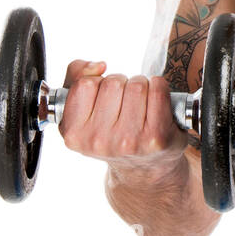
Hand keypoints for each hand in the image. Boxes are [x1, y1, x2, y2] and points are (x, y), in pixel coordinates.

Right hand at [57, 59, 187, 172]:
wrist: (144, 169)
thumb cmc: (112, 132)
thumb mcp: (81, 110)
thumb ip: (76, 77)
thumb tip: (97, 66)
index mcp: (75, 134)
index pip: (85, 84)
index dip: (98, 83)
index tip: (104, 96)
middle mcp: (100, 140)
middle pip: (113, 82)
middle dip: (122, 84)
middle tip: (125, 103)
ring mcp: (129, 140)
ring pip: (137, 84)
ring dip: (141, 85)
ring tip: (140, 104)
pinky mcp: (156, 136)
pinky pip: (159, 89)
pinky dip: (160, 88)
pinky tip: (156, 104)